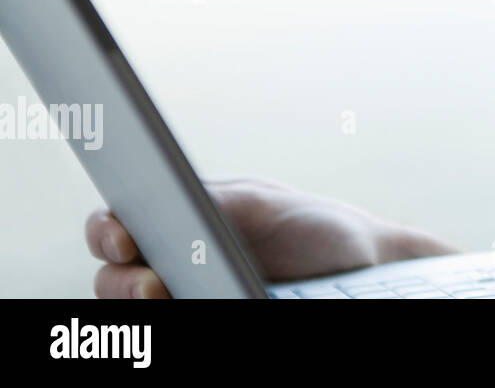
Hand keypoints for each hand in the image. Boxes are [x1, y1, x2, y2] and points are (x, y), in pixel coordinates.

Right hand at [85, 176, 458, 297]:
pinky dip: (168, 316)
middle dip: (121, 280)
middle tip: (153, 285)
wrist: (364, 265)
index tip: (121, 240)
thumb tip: (173, 198)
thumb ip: (219, 201)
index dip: (105, 230)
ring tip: (166, 297)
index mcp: (184, 216)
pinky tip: (186, 305)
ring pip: (136, 305)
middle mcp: (177, 258)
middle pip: (115, 274)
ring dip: (136, 303)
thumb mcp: (268, 203)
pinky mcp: (212, 312)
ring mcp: (190, 293)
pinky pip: (174, 321)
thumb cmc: (318, 224)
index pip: (120, 222)